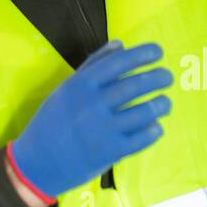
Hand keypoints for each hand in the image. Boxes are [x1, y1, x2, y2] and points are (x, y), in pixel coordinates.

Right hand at [8, 40, 173, 200]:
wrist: (38, 162)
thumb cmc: (51, 121)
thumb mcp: (66, 89)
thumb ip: (92, 65)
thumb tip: (119, 44)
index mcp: (80, 85)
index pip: (118, 63)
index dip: (141, 55)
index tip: (159, 51)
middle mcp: (93, 104)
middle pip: (135, 85)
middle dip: (157, 78)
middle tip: (168, 77)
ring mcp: (103, 129)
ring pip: (143, 112)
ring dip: (160, 104)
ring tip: (165, 102)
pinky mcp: (111, 152)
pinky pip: (142, 139)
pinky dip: (154, 130)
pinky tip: (157, 127)